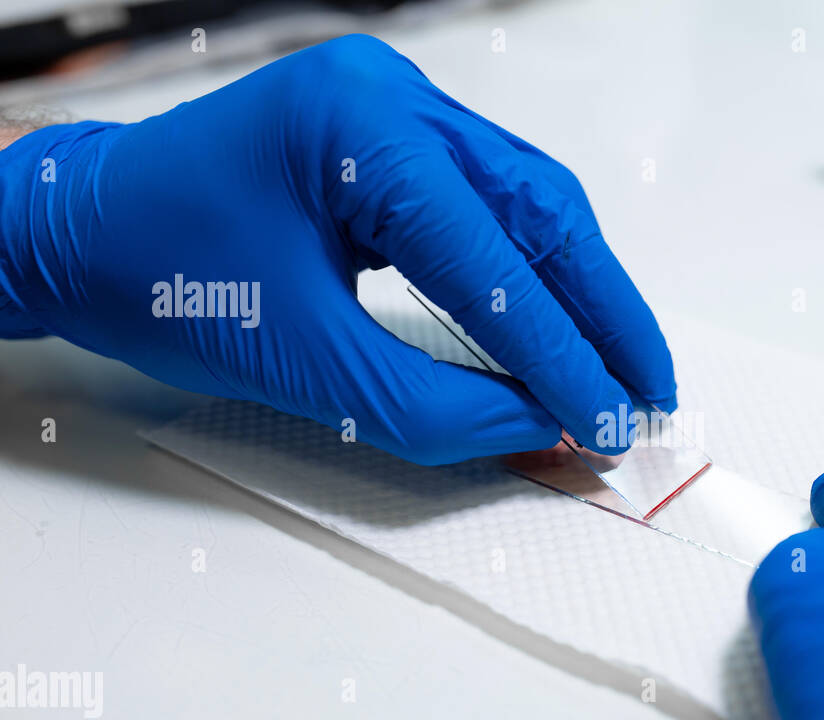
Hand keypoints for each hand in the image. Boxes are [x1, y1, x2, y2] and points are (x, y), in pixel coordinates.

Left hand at [0, 34, 674, 462]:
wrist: (83, 233)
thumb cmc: (161, 280)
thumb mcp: (305, 365)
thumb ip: (436, 407)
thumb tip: (544, 428)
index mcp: (360, 129)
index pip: (495, 260)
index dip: (562, 353)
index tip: (606, 420)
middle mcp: (393, 98)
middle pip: (543, 208)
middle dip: (605, 309)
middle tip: (649, 387)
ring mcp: (398, 106)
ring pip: (533, 198)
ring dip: (586, 287)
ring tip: (626, 363)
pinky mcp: (398, 134)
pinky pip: (496, 200)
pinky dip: (540, 267)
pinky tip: (569, 315)